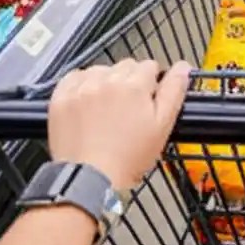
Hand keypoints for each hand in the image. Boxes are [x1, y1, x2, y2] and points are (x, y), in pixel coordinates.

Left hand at [48, 59, 190, 189]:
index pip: (149, 66)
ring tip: (106, 109)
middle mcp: (107, 79)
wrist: (89, 178)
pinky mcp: (61, 97)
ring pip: (100, 70)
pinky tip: (87, 103)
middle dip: (130, 81)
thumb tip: (182, 66)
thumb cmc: (129, 158)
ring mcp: (82, 87)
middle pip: (125, 66)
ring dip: (106, 81)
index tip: (147, 99)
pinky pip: (74, 77)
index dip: (151, 83)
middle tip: (128, 109)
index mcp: (135, 84)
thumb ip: (174, 91)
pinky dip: (82, 85)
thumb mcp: (162, 126)